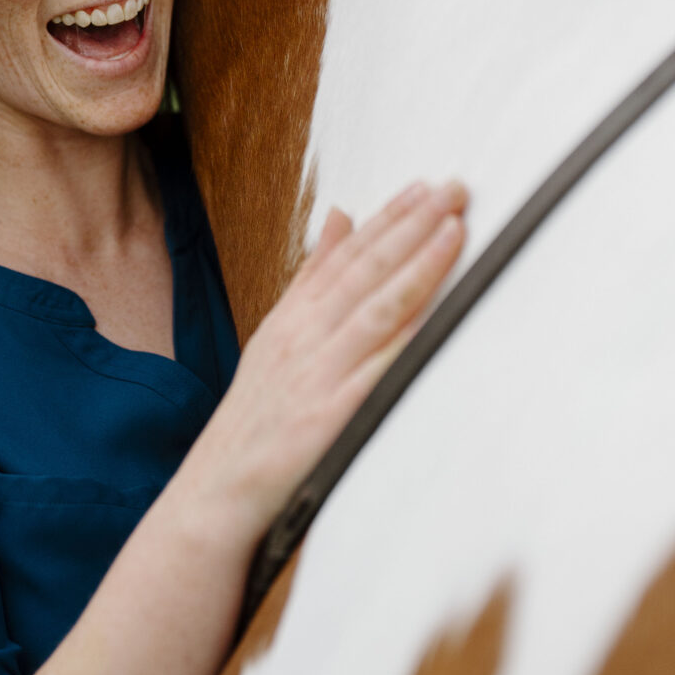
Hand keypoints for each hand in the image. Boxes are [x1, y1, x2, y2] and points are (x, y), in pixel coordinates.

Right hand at [178, 183, 466, 546]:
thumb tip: (340, 216)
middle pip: (367, 269)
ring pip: (376, 308)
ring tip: (454, 231)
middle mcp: (306, 335)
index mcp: (296, 315)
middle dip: (414, 225)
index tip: (426, 185)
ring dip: (418, 266)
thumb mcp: (278, 332)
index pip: (349, 253)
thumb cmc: (256, 414)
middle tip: (455, 189)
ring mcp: (318, 373)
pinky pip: (377, 371)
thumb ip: (313, 275)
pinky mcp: (331, 416)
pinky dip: (406, 342)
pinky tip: (438, 318)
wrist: (219, 489)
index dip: (390, 216)